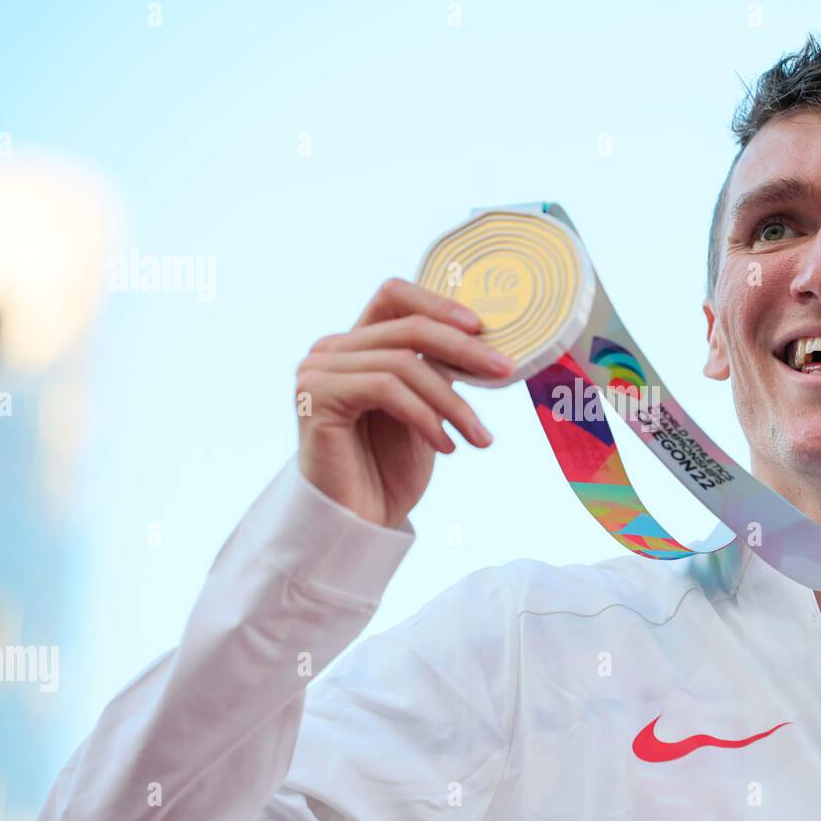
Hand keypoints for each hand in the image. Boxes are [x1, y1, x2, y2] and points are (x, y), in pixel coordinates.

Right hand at [295, 277, 512, 527]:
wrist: (357, 524)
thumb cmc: (389, 471)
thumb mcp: (426, 409)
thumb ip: (437, 370)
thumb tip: (481, 339)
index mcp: (355, 346)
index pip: (395, 296)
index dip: (438, 302)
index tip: (481, 327)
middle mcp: (330, 351)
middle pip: (408, 327)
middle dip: (465, 350)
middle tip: (505, 372)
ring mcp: (317, 371)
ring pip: (403, 363)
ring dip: (452, 402)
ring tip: (480, 437)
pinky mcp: (315, 398)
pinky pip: (385, 388)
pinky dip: (425, 416)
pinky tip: (446, 447)